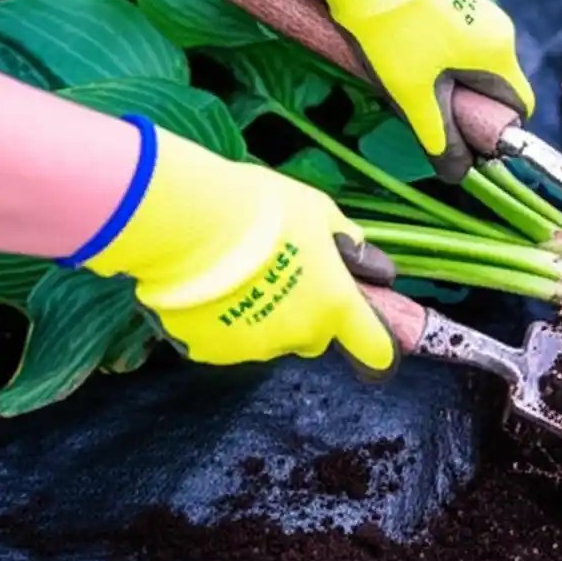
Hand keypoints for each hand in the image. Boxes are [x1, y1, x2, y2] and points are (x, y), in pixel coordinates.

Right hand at [80, 116, 399, 379]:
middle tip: (282, 275)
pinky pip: (225, 341)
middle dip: (306, 315)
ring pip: (268, 339)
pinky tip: (207, 288)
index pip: (374, 347)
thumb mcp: (319, 211)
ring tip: (236, 274)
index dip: (377, 346)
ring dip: (262, 318)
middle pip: (314, 337)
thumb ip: (347, 242)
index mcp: (335, 305)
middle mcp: (299, 335)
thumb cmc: (261, 208)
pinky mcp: (208, 352)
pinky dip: (221, 323)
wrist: (183, 221)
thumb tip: (369, 262)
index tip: (374, 342)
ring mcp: (253, 348)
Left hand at [267, 0, 533, 182]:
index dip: (496, 131)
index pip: (518, 107)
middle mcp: (499, 31)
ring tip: (413, 86)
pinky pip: (462, 44)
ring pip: (476, 66)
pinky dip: (444, 61)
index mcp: (498, 56)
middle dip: (469, 108)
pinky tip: (409, 58)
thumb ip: (440, 140)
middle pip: (496, 87)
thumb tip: (458, 177)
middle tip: (430, 115)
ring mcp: (479, 12)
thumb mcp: (415, 99)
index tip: (465, 139)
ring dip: (453, 84)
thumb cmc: (395, 39)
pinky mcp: (458, 1)